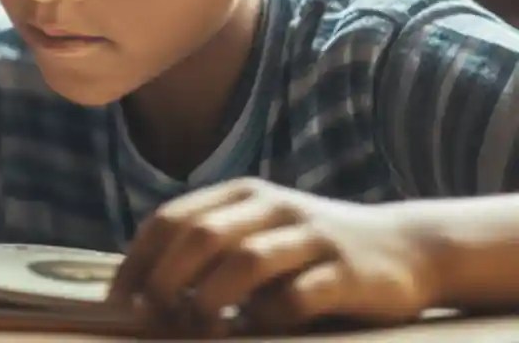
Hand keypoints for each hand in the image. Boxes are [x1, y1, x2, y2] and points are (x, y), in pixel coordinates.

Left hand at [109, 178, 437, 336]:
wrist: (407, 249)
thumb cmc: (311, 253)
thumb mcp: (258, 236)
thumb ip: (209, 254)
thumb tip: (142, 297)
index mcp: (240, 196)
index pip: (169, 219)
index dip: (137, 262)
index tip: (118, 304)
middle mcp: (272, 207)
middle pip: (201, 235)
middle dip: (167, 280)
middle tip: (155, 319)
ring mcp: (311, 237)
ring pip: (244, 260)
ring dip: (210, 299)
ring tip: (198, 328)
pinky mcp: (347, 273)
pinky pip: (296, 297)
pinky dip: (265, 319)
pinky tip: (253, 332)